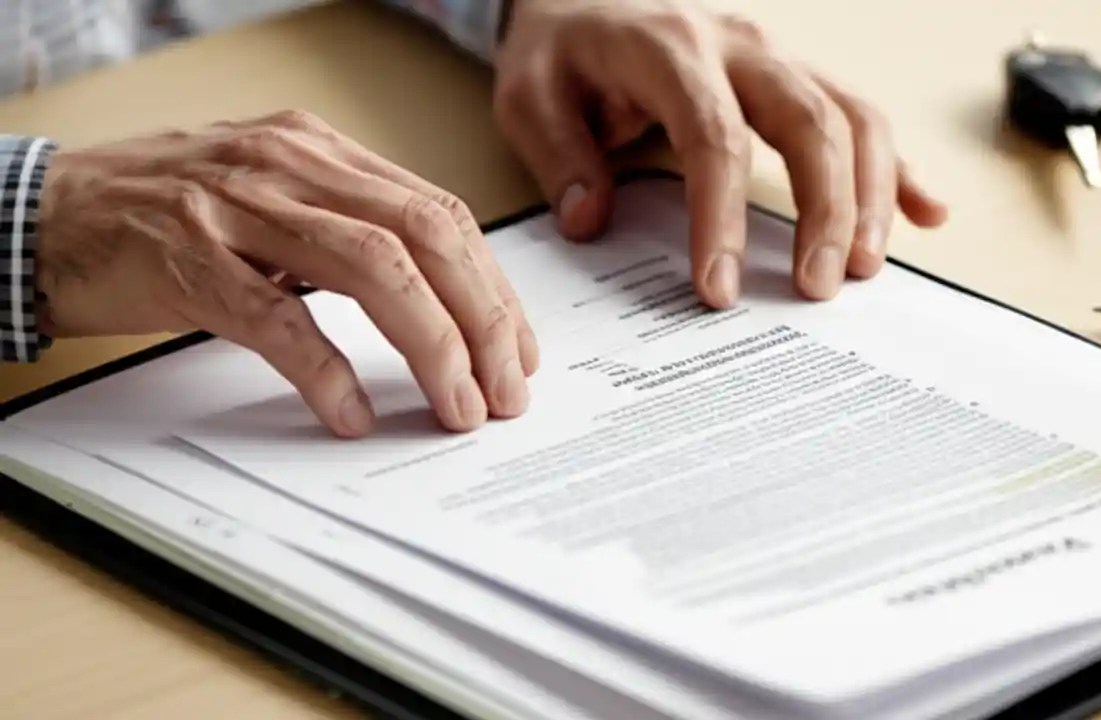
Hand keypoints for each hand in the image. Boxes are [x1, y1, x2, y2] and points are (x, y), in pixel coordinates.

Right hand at [37, 110, 538, 436]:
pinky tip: (353, 412)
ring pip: (373, 270)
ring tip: (458, 405)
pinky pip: (277, 319)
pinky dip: (327, 371)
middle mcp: (289, 164)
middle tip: (507, 390)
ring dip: (432, 346)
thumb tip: (437, 302)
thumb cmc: (163, 211)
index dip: (492, 286)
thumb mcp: (270, 196)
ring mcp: (238, 208)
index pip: (439, 213)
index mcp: (319, 150)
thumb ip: (345, 229)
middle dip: (482, 320)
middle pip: (425, 236)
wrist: (43, 211)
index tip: (518, 348)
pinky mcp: (188, 260)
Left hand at [494, 0, 948, 306]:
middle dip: (824, 208)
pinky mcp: (796, 76)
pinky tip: (925, 212)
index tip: (717, 289)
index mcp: (669, 49)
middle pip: (808, 119)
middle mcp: (738, 45)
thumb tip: (591, 220)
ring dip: (871, 193)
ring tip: (865, 268)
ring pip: (852, 113)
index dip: (720, 216)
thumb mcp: (529, 96)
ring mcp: (777, 57)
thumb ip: (558, 155)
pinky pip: (861, 115)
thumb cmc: (562, 52)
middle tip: (818, 287)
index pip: (712, 136)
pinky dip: (897, 166)